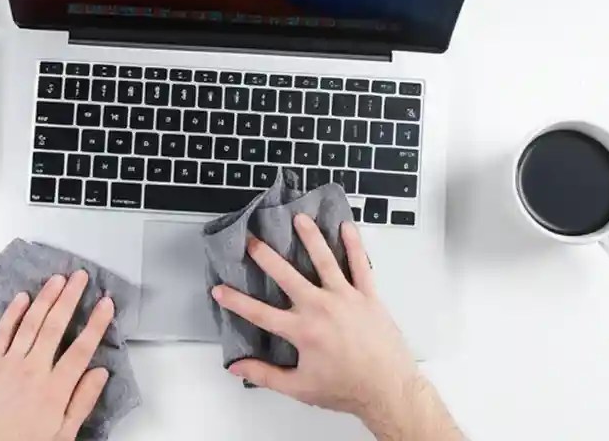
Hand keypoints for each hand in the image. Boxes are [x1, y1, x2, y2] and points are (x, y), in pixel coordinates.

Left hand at [0, 270, 114, 440]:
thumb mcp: (62, 434)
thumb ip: (82, 402)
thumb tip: (100, 373)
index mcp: (56, 389)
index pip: (81, 348)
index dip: (96, 323)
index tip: (106, 303)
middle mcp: (34, 370)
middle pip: (56, 326)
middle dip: (70, 298)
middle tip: (81, 276)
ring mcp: (10, 364)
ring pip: (31, 323)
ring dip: (45, 298)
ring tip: (58, 278)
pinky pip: (3, 332)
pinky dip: (13, 312)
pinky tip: (22, 297)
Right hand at [211, 214, 461, 440]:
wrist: (389, 390)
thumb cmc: (347, 389)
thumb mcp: (300, 388)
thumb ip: (265, 375)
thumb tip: (237, 367)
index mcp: (303, 331)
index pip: (259, 313)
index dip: (235, 301)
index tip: (219, 289)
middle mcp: (321, 309)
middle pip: (286, 275)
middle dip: (265, 255)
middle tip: (251, 239)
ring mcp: (346, 299)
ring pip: (324, 260)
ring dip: (310, 237)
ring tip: (299, 218)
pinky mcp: (368, 296)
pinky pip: (361, 264)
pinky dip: (354, 244)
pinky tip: (346, 227)